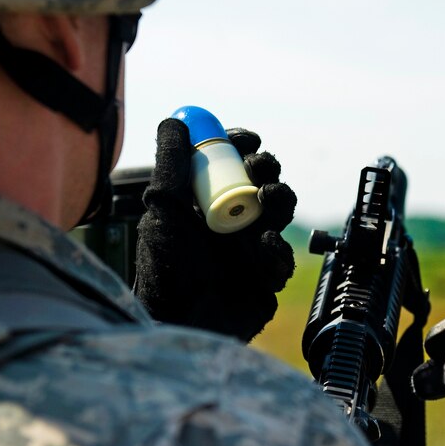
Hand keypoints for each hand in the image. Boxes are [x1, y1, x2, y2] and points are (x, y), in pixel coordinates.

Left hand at [133, 118, 296, 341]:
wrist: (177, 323)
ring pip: (280, 213)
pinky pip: (283, 256)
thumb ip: (169, 164)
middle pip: (263, 182)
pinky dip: (276, 247)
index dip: (242, 147)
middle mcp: (230, 223)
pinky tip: (262, 246)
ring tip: (266, 199)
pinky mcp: (266, 278)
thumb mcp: (162, 209)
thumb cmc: (162, 268)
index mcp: (205, 203)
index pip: (230, 164)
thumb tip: (174, 121)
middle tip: (259, 169)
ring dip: (280, 199)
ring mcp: (250, 249)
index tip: (246, 139)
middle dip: (267, 169)